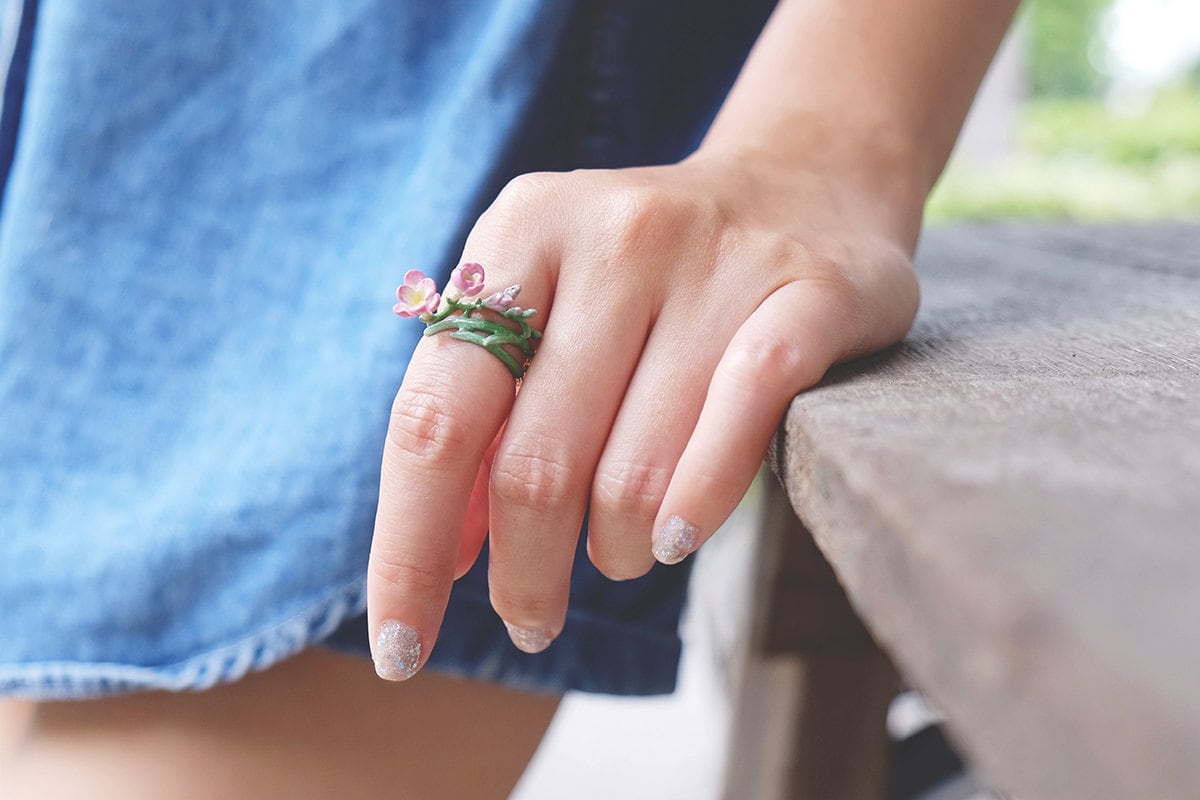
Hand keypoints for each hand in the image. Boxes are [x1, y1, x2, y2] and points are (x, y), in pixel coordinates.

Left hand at [367, 151, 920, 678]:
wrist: (798, 184)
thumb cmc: (645, 281)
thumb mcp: (545, 317)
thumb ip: (487, 420)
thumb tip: (441, 557)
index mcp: (521, 233)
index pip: (435, 420)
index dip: (408, 549)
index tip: (400, 650)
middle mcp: (612, 236)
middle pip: (533, 465)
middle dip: (523, 576)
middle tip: (531, 618)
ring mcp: (714, 261)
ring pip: (635, 473)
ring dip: (616, 551)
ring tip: (622, 553)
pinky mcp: (807, 294)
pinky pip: (741, 418)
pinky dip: (699, 503)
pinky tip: (676, 538)